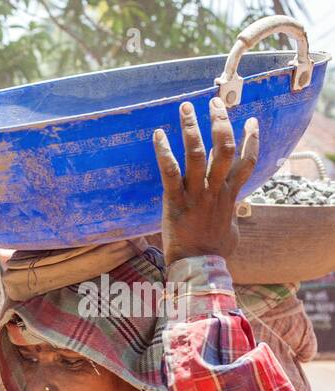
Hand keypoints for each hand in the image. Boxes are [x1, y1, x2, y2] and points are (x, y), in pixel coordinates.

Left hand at [153, 98, 258, 264]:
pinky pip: (170, 171)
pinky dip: (164, 151)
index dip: (252, 140)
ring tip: (186, 108)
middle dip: (220, 122)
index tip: (253, 121)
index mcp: (231, 195)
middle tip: (214, 103)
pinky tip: (158, 134)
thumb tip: (236, 212)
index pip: (248, 161)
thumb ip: (233, 214)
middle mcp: (216, 189)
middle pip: (224, 147)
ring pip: (198, 153)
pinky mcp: (176, 201)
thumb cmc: (214, 252)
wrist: (198, 266)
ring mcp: (197, 194)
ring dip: (192, 127)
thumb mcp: (231, 230)